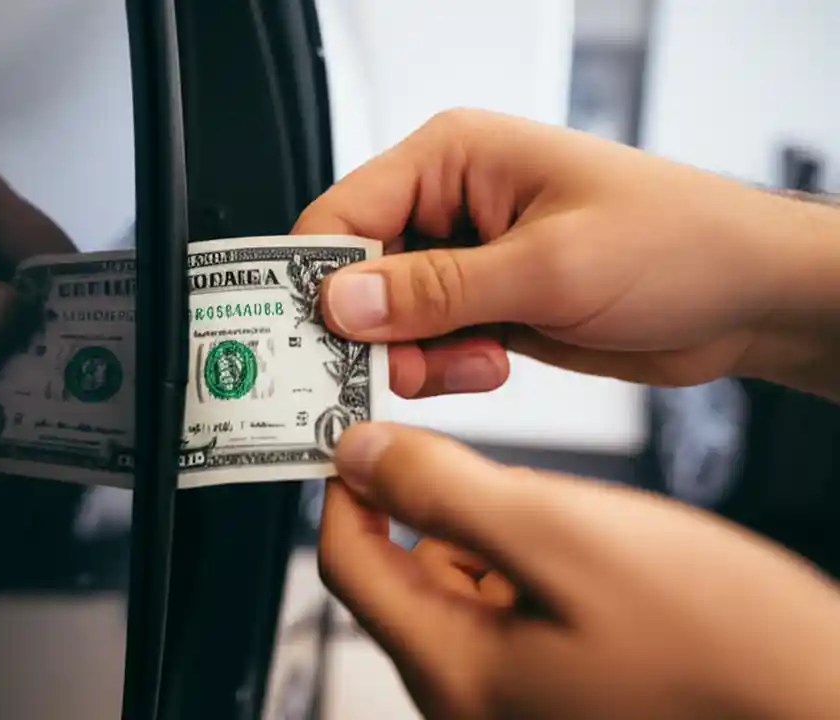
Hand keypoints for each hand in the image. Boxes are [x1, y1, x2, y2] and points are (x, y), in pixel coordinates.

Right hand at [295, 108, 839, 400]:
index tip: (311, 339)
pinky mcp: (483, 304)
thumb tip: (343, 301)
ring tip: (473, 362)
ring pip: (388, 320)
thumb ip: (438, 289)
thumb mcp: (550, 267)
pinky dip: (443, 368)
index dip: (318, 276)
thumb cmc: (677, 243)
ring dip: (415, 357)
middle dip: (372, 331)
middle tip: (399, 371)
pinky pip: (426, 345)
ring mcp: (466, 258)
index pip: (345, 211)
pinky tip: (491, 363)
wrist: (747, 296)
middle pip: (358, 273)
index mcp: (454, 158)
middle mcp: (450, 204)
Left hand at [319, 422, 839, 718]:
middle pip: (406, 575)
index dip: (349, 483)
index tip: (363, 429)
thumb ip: (445, 491)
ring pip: (461, 589)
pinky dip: (533, 568)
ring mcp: (513, 704)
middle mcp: (470, 699)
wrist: (818, 705)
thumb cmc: (718, 640)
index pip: (349, 560)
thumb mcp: (564, 533)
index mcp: (454, 667)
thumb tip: (360, 455)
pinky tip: (594, 558)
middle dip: (442, 509)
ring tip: (572, 523)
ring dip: (494, 536)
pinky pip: (511, 614)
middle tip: (505, 473)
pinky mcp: (557, 695)